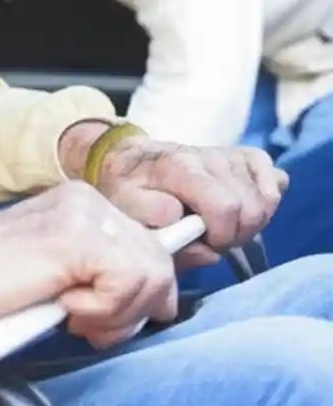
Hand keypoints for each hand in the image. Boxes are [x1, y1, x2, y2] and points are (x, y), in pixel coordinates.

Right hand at [0, 182, 177, 348]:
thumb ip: (93, 271)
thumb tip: (153, 299)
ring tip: (76, 321)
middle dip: (133, 311)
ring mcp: (85, 216)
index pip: (147, 247)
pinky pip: (128, 284)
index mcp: (81, 204)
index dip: (141, 293)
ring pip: (152, 274)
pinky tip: (64, 309)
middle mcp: (88, 200)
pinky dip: (103, 310)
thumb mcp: (50, 269)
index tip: (109, 319)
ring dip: (118, 315)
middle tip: (90, 330)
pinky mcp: (78, 240)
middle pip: (158, 262)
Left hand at [90, 134, 287, 267]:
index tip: (204, 244)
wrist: (130, 161)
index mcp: (179, 168)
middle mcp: (211, 157)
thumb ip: (161, 233)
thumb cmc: (127, 192)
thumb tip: (207, 250)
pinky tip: (238, 211)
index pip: (225, 206)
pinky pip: (277, 182)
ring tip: (220, 226)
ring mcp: (232, 155)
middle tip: (210, 239)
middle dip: (235, 234)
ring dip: (249, 222)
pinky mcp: (249, 156)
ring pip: (267, 200)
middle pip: (251, 208)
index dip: (221, 236)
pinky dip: (264, 203)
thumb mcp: (127, 214)